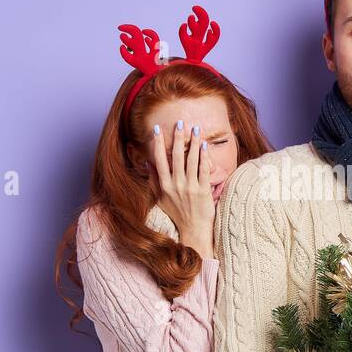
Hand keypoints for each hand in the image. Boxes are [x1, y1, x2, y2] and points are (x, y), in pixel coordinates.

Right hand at [148, 120, 214, 260]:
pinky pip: (203, 171)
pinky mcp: (203, 191)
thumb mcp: (160, 198)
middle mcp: (176, 185)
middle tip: (180, 122)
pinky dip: (203, 157)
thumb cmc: (177, 213)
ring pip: (191, 161)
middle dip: (178, 138)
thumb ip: (154, 179)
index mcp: (164, 185)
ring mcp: (190, 188)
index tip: (157, 129)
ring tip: (195, 129)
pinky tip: (204, 145)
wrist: (193, 229)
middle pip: (177, 157)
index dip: (158, 143)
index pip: (160, 160)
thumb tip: (147, 162)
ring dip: (193, 143)